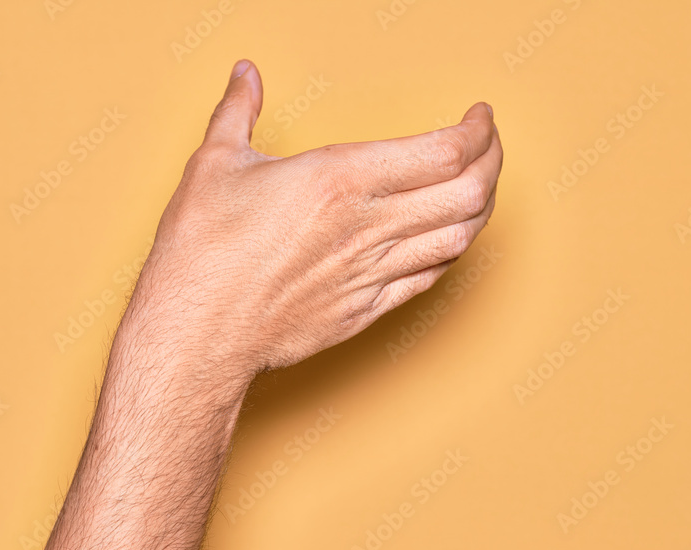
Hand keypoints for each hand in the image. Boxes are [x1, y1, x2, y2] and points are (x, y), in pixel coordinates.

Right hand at [136, 59, 502, 374]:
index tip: (479, 118)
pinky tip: (444, 237)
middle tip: (488, 146)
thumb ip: (238, 111)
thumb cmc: (202, 255)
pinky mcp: (365, 310)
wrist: (197, 334)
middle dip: (493, 163)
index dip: (477, 132)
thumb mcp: (214, 165)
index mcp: (340, 180)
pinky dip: (449, 252)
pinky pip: (429, 278)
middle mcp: (367, 227)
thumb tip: (246, 75)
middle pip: (468, 193)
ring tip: (477, 186)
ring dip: (479, 208)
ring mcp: (371, 273)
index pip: (444, 152)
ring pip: (459, 238)